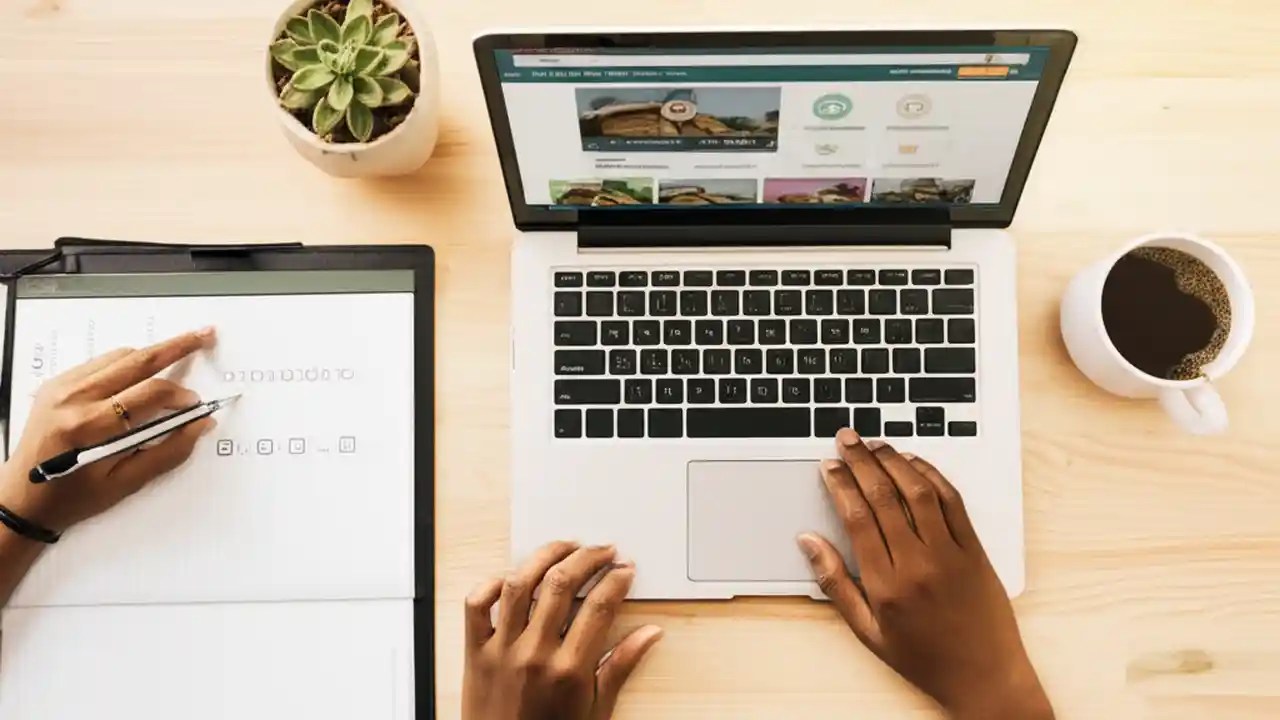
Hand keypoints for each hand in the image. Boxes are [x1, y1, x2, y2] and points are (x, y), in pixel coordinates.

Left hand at [0, 329, 216, 533]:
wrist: (21, 499)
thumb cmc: (73, 498)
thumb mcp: (125, 484)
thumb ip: (168, 452)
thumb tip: (201, 424)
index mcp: (91, 426)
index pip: (150, 393)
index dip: (180, 395)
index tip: (196, 404)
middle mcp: (73, 399)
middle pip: (137, 360)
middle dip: (176, 346)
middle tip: (205, 333)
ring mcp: (61, 388)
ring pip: (119, 356)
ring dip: (150, 355)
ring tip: (176, 355)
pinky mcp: (55, 384)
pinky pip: (99, 362)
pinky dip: (125, 364)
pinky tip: (138, 376)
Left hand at [462, 541, 662, 719]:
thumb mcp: (597, 710)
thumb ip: (622, 666)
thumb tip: (650, 634)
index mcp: (570, 671)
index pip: (599, 606)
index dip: (616, 580)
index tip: (625, 569)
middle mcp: (534, 654)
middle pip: (562, 584)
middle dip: (588, 558)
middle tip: (602, 551)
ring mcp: (502, 650)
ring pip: (520, 584)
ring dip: (545, 556)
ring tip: (565, 547)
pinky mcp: (476, 652)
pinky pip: (476, 605)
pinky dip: (491, 583)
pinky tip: (513, 577)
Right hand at [798, 429, 1051, 719]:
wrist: (984, 677)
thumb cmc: (924, 658)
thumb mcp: (867, 631)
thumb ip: (835, 583)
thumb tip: (809, 542)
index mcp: (886, 585)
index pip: (857, 517)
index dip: (840, 484)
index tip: (829, 466)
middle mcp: (919, 563)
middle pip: (884, 496)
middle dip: (861, 462)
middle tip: (846, 439)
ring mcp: (950, 553)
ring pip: (919, 491)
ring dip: (894, 461)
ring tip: (875, 444)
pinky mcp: (975, 549)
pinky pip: (952, 502)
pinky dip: (932, 476)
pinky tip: (914, 463)